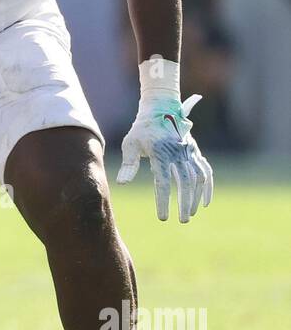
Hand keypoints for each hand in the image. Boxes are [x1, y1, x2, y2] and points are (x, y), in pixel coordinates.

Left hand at [117, 93, 213, 222]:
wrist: (160, 109)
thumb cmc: (142, 130)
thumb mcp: (130, 144)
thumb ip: (129, 164)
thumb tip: (122, 183)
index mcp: (161, 153)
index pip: (163, 182)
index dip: (163, 201)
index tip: (163, 218)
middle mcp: (178, 153)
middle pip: (185, 182)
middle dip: (184, 203)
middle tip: (181, 220)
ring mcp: (189, 152)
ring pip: (197, 178)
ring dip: (195, 198)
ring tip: (189, 213)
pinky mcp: (195, 152)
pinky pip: (206, 171)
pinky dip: (208, 187)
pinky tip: (205, 202)